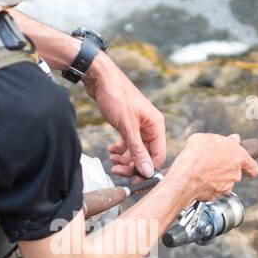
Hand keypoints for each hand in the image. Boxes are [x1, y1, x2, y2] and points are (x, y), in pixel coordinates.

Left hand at [86, 55, 166, 178]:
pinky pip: (127, 143)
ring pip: (135, 150)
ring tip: (111, 160)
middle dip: (132, 165)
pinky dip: (119, 149)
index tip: (134, 180)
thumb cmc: (116, 95)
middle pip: (146, 155)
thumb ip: (138, 150)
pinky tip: (110, 150)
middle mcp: (150, 126)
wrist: (99, 77)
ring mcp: (138, 126)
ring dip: (124, 159)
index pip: (158, 155)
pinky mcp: (127, 124)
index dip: (147, 170)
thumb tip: (147, 171)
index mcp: (156, 125)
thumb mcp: (127, 127)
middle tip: (117, 171)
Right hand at [171, 132, 257, 200]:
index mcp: (239, 156)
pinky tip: (198, 179)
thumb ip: (224, 140)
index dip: (250, 167)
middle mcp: (236, 173)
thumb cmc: (196, 156)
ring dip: (216, 178)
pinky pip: (213, 190)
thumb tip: (232, 139)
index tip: (250, 169)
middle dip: (226, 169)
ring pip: (224, 182)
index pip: (252, 166)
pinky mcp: (216, 195)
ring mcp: (227, 186)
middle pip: (235, 172)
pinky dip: (207, 186)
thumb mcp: (208, 138)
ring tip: (202, 170)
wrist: (185, 177)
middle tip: (214, 163)